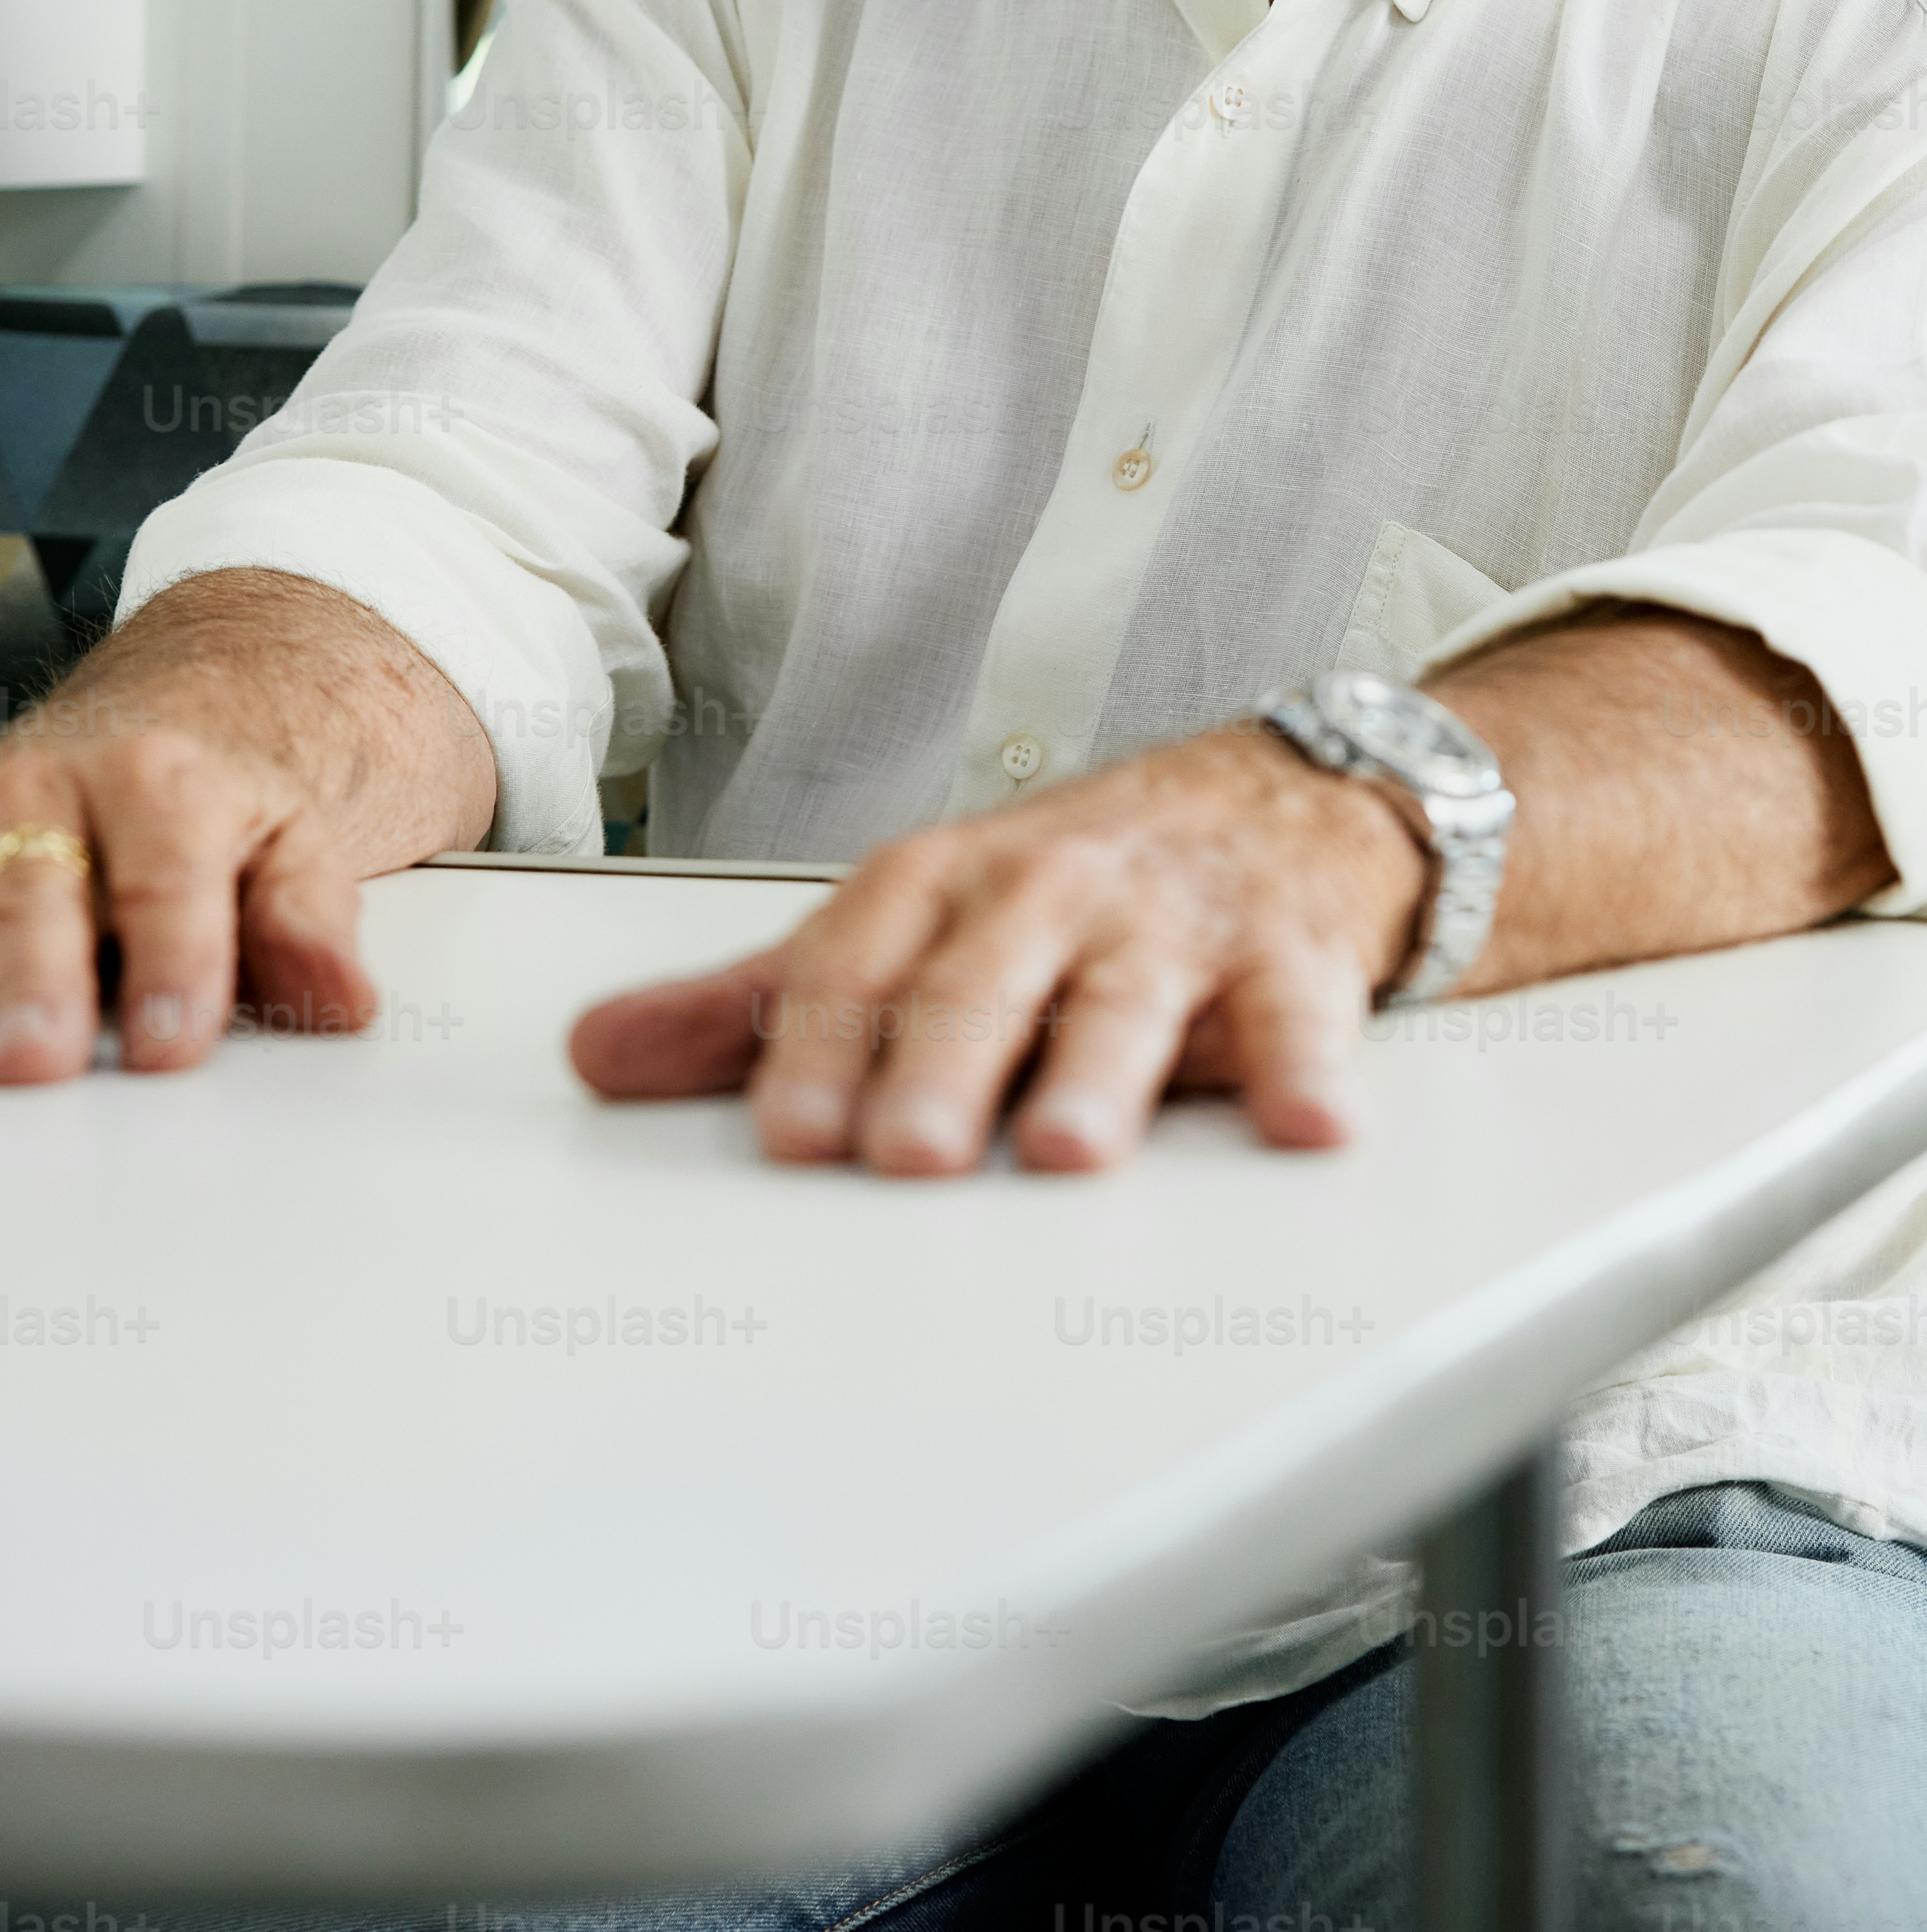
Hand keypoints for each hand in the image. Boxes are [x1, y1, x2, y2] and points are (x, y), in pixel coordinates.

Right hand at [0, 569, 497, 1083]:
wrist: (150, 724)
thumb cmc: (218, 806)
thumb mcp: (293, 841)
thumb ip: (311, 918)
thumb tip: (340, 997)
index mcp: (157, 777)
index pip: (165, 879)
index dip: (172, 962)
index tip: (171, 1045)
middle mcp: (52, 785)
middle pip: (37, 887)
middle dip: (39, 974)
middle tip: (45, 1059)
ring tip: (1, 1061)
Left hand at [569, 721, 1429, 1171]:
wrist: (1287, 798)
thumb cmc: (1076, 887)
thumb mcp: (914, 926)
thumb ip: (761, 1004)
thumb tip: (597, 1054)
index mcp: (950, 884)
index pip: (865, 956)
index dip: (819, 1042)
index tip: (786, 1133)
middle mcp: (1055, 890)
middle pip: (988, 977)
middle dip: (945, 1062)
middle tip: (909, 1152)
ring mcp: (1175, 921)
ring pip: (1130, 997)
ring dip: (1100, 1071)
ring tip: (1069, 1149)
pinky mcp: (1292, 955)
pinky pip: (1299, 1015)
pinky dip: (1305, 1070)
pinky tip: (1304, 1124)